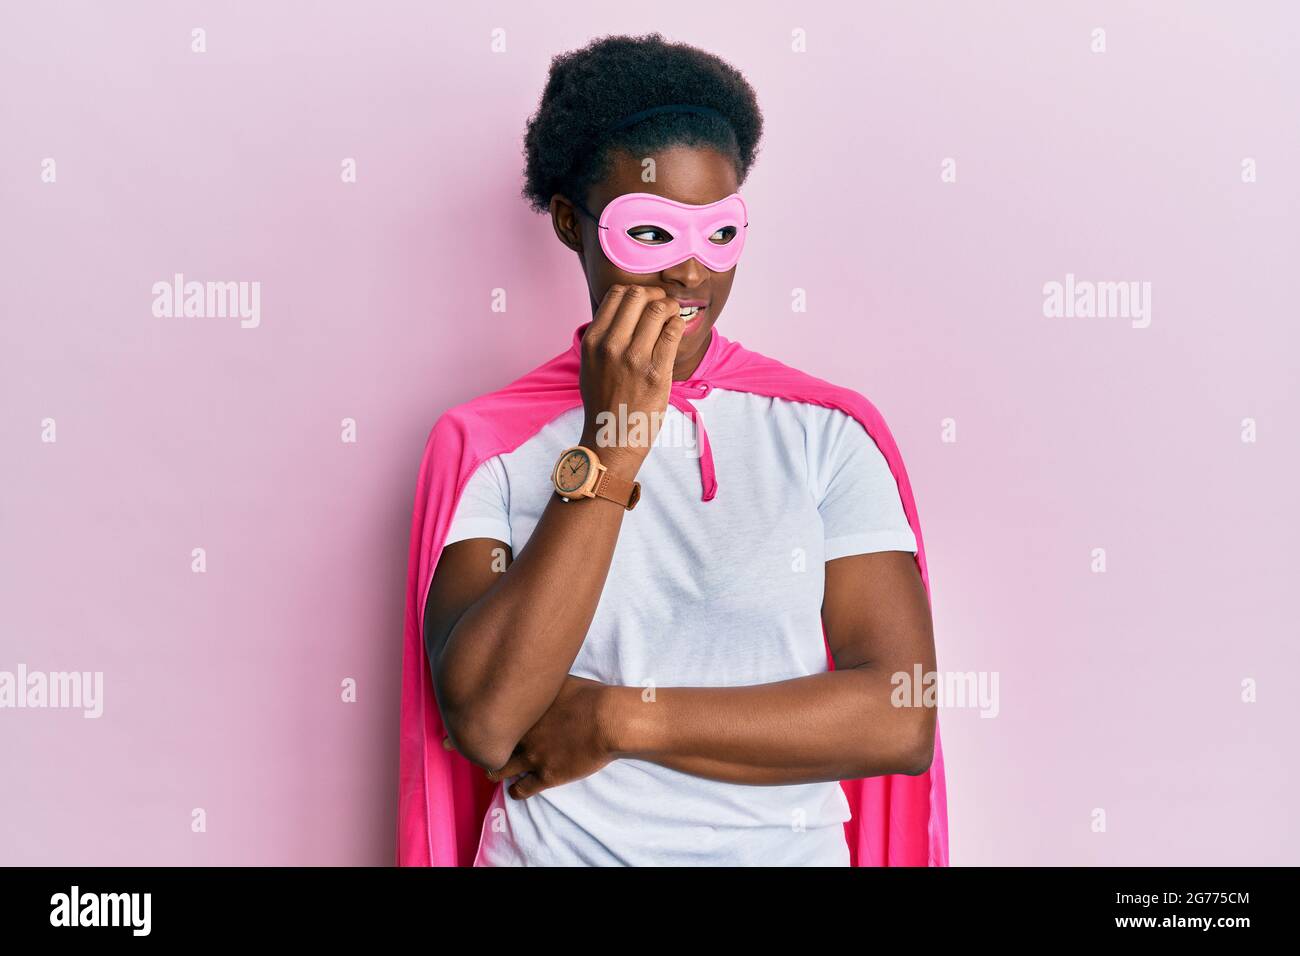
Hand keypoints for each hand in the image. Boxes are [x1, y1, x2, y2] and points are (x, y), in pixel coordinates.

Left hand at [442, 675, 617, 799]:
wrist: (607, 719)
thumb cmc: (587, 695)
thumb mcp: (559, 679)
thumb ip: (541, 679)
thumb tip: (533, 665)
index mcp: (521, 711)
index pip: (484, 718)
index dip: (464, 724)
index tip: (448, 727)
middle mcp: (520, 735)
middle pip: (487, 744)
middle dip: (470, 748)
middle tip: (450, 747)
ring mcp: (533, 757)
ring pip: (501, 769)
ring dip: (493, 771)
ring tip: (489, 772)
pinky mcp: (548, 775)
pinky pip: (524, 789)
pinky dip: (517, 792)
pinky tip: (514, 792)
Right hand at [578, 284, 684, 477]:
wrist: (612, 438)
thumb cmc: (604, 402)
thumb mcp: (590, 364)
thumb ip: (603, 336)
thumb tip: (625, 310)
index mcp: (593, 340)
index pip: (616, 295)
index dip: (636, 291)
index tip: (646, 300)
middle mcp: (611, 345)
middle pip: (638, 295)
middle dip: (655, 295)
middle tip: (663, 306)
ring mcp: (634, 358)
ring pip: (658, 309)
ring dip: (670, 307)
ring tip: (672, 317)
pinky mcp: (657, 372)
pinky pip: (673, 331)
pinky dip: (678, 324)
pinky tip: (676, 331)